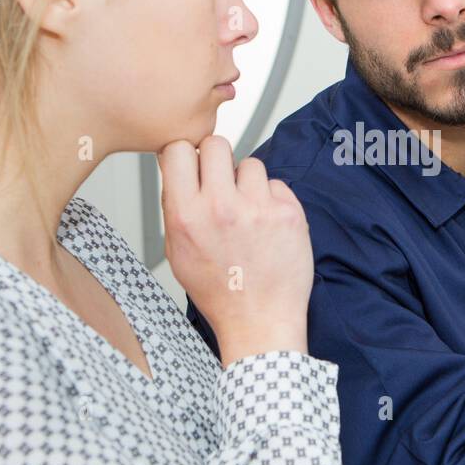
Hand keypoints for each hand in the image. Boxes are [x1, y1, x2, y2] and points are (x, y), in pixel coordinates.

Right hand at [159, 135, 312, 368]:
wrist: (260, 321)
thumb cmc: (219, 290)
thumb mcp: (177, 251)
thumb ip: (174, 205)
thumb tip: (175, 164)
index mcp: (186, 216)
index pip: (177, 149)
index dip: (185, 154)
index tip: (192, 165)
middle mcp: (221, 207)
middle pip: (216, 143)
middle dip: (216, 158)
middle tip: (221, 182)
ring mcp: (258, 209)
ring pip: (250, 163)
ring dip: (247, 182)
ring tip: (247, 213)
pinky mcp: (289, 213)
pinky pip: (276, 184)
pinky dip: (272, 200)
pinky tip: (267, 226)